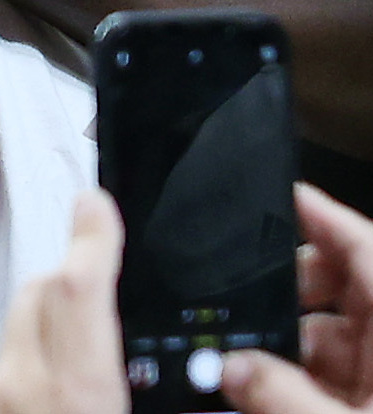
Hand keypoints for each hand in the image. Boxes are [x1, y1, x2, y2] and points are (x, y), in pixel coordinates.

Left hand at [0, 190, 125, 413]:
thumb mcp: (120, 409)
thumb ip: (113, 377)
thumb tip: (116, 354)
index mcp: (79, 389)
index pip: (77, 291)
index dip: (87, 242)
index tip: (91, 203)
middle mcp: (19, 383)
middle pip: (36, 300)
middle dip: (59, 305)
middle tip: (81, 348)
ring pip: (0, 346)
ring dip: (22, 365)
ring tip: (43, 406)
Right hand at [226, 183, 372, 410]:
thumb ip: (280, 396)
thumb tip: (226, 365)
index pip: (366, 250)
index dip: (326, 216)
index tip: (282, 192)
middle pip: (342, 285)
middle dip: (287, 282)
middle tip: (240, 290)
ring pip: (331, 332)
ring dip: (285, 337)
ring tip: (241, 353)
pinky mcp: (370, 402)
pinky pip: (332, 372)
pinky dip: (298, 373)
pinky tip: (261, 387)